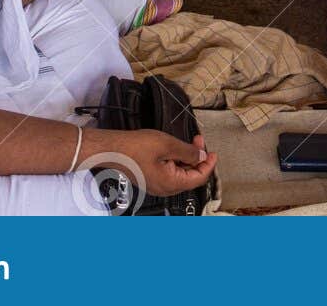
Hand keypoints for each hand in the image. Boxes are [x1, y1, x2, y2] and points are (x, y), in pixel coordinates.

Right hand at [81, 128, 217, 199]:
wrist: (113, 150)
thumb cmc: (136, 147)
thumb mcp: (167, 145)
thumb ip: (188, 152)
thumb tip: (202, 156)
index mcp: (171, 183)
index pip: (198, 178)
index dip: (209, 164)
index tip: (213, 152)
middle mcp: (165, 188)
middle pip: (190, 177)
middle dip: (198, 158)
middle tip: (199, 139)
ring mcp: (157, 185)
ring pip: (180, 174)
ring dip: (187, 158)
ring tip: (188, 141)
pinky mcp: (151, 179)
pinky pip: (170, 172)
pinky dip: (177, 161)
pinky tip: (175, 149)